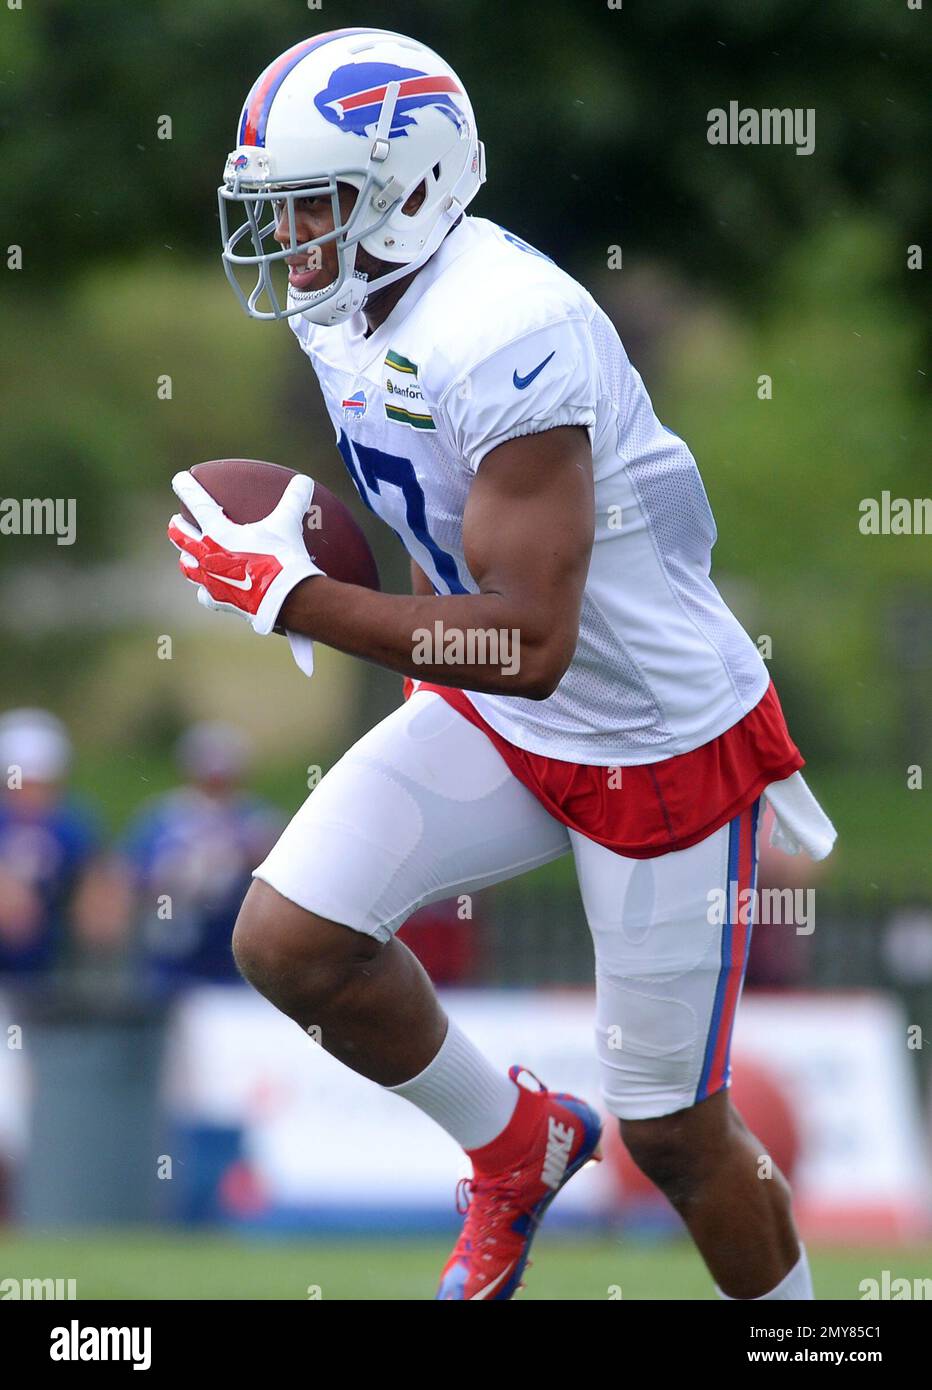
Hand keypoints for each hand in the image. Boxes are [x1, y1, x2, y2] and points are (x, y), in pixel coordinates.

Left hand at [167, 471, 323, 634]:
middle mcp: (207, 555)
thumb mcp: (288, 525)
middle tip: (177, 521)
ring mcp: (210, 579)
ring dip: (187, 558)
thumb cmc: (281, 558)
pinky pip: (205, 595)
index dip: (187, 488)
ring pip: (188, 567)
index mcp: (219, 532)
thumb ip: (293, 500)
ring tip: (188, 555)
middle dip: (177, 527)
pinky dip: (207, 590)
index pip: (197, 504)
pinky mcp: (219, 600)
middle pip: (181, 537)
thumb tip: (304, 481)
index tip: (179, 479)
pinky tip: (210, 589)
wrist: (283, 598)